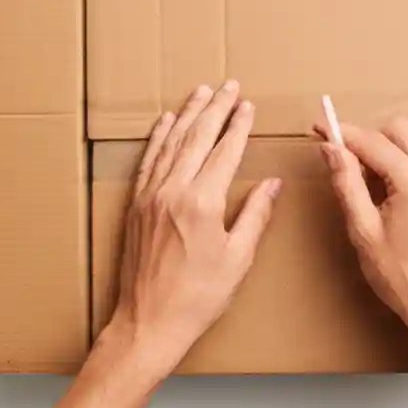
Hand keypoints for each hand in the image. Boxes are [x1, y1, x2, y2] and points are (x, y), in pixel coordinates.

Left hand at [108, 81, 282, 373]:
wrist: (149, 322)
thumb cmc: (198, 297)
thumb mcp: (238, 259)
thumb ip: (255, 215)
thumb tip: (271, 184)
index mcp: (203, 203)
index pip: (225, 151)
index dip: (239, 126)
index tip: (248, 105)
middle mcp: (174, 191)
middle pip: (198, 138)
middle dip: (216, 108)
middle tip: (229, 85)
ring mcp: (151, 196)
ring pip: (171, 143)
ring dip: (188, 114)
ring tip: (201, 92)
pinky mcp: (136, 205)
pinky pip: (148, 161)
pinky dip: (159, 138)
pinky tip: (166, 121)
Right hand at [318, 118, 407, 342]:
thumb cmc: (402, 278)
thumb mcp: (364, 231)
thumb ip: (347, 183)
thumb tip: (330, 148)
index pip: (372, 141)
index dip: (343, 132)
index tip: (320, 126)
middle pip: (399, 130)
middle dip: (369, 138)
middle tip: (345, 160)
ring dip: (389, 150)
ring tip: (369, 184)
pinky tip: (393, 193)